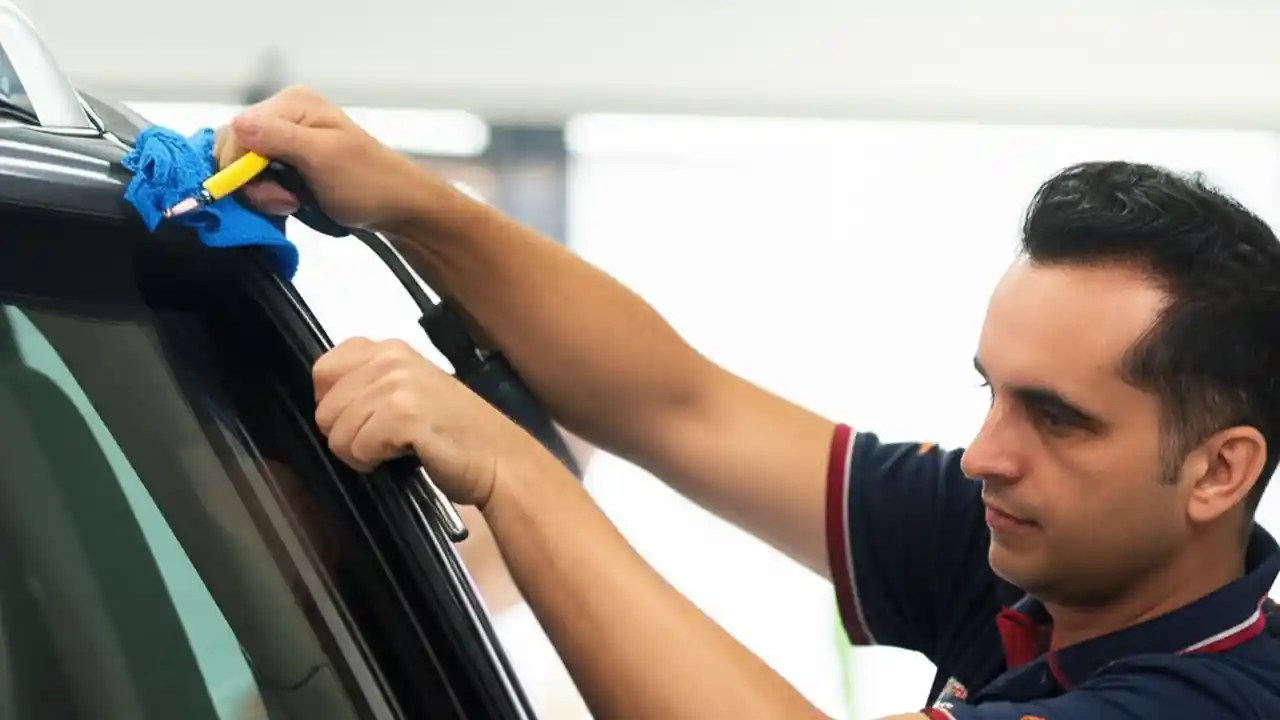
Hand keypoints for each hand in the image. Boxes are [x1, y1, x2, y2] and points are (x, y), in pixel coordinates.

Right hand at [213, 86, 447, 230]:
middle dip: (255, 183)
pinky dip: (271, 198)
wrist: (399, 207)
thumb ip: (279, 138)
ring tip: (294, 203)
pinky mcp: (290, 165)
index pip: (236, 131)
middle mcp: (284, 116)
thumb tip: (238, 123)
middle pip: (236, 151)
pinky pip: (261, 181)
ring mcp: (286, 141)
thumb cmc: (368, 182)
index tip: (271, 190)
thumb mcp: (323, 157)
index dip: (240, 166)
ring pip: (245, 170)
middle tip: (288, 200)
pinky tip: (293, 204)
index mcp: (291, 103)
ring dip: (264, 194)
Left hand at [312, 337, 552, 506]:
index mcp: (388, 348)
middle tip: (384, 441)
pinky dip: (374, 463)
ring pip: (338, 432)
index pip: (323, 370)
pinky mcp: (404, 415)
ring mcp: (398, 385)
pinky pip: (358, 448)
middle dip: (346, 435)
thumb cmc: (452, 432)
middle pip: (325, 409)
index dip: (334, 404)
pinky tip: (403, 456)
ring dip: (361, 453)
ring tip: (396, 450)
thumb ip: (369, 383)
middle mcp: (391, 358)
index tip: (363, 419)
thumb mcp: (408, 391)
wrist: (497, 458)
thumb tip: (326, 403)